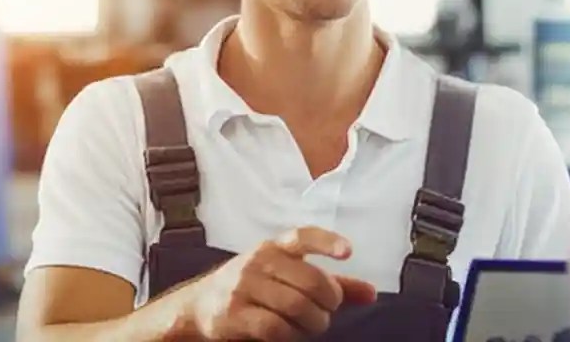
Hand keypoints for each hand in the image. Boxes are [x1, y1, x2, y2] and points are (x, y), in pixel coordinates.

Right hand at [179, 226, 377, 340]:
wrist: (198, 306)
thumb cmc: (252, 288)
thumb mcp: (286, 276)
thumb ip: (329, 283)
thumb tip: (371, 293)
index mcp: (273, 247)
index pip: (302, 236)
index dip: (326, 242)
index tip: (348, 252)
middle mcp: (258, 261)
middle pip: (309, 280)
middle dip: (329, 301)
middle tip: (328, 310)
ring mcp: (244, 287)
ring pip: (296, 306)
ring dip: (314, 322)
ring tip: (313, 325)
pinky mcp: (235, 314)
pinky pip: (276, 327)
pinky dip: (292, 336)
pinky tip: (292, 335)